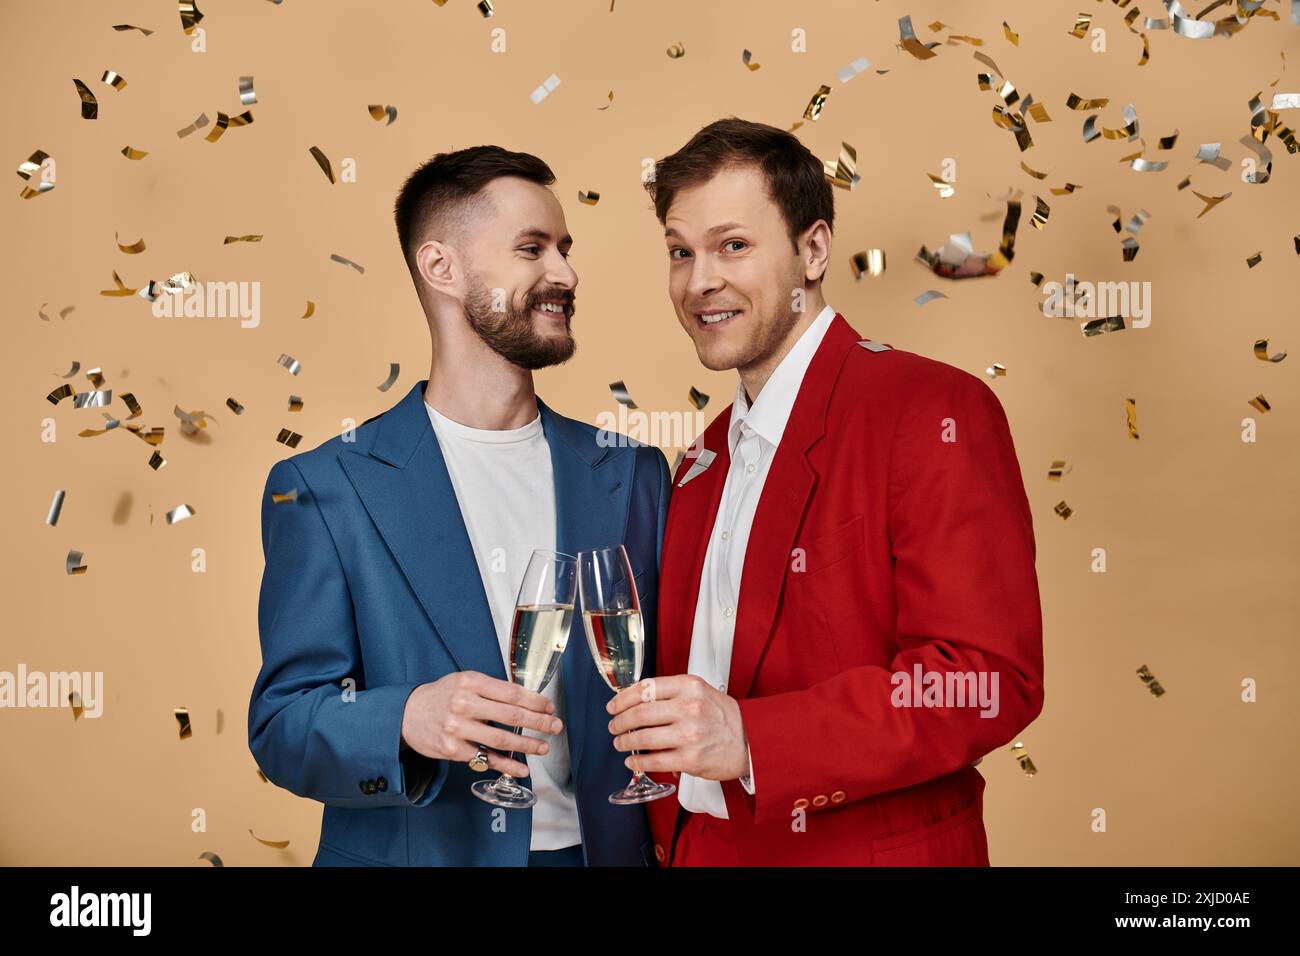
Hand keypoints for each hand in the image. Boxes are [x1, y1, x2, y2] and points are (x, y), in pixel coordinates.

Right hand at [401, 671, 561, 777]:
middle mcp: (465, 704)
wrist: (408, 714)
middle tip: (556, 727)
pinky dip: (507, 765)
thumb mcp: (465, 681)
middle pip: (512, 716)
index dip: (536, 702)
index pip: (512, 693)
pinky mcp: (454, 750)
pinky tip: (522, 769)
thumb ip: (492, 689)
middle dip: (539, 722)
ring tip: (543, 747)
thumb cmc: (443, 696)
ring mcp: (458, 728)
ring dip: (528, 745)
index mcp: (471, 682)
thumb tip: (528, 700)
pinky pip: (486, 759)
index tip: (550, 707)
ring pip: (502, 740)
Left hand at [606, 675, 748, 780]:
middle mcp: (688, 708)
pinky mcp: (690, 759)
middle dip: (619, 721)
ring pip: (643, 737)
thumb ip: (671, 692)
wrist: (749, 741)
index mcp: (688, 686)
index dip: (622, 699)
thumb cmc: (723, 716)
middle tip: (614, 726)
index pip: (645, 688)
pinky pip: (654, 761)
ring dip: (624, 742)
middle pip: (639, 713)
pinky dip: (638, 761)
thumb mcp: (700, 691)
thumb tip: (636, 700)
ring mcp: (688, 734)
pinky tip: (632, 759)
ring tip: (620, 743)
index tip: (613, 705)